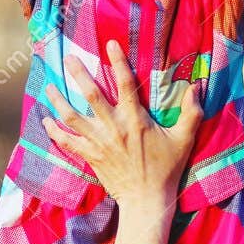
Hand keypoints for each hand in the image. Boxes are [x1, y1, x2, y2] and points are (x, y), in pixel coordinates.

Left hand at [41, 41, 202, 240]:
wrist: (146, 200)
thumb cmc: (166, 169)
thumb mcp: (183, 140)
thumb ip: (191, 113)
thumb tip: (197, 87)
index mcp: (136, 120)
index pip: (126, 84)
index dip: (118, 62)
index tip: (109, 44)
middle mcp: (114, 128)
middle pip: (91, 95)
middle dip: (78, 74)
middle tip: (67, 58)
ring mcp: (99, 142)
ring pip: (72, 116)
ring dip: (58, 100)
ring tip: (49, 86)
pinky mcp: (90, 156)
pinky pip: (67, 141)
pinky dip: (55, 131)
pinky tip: (46, 120)